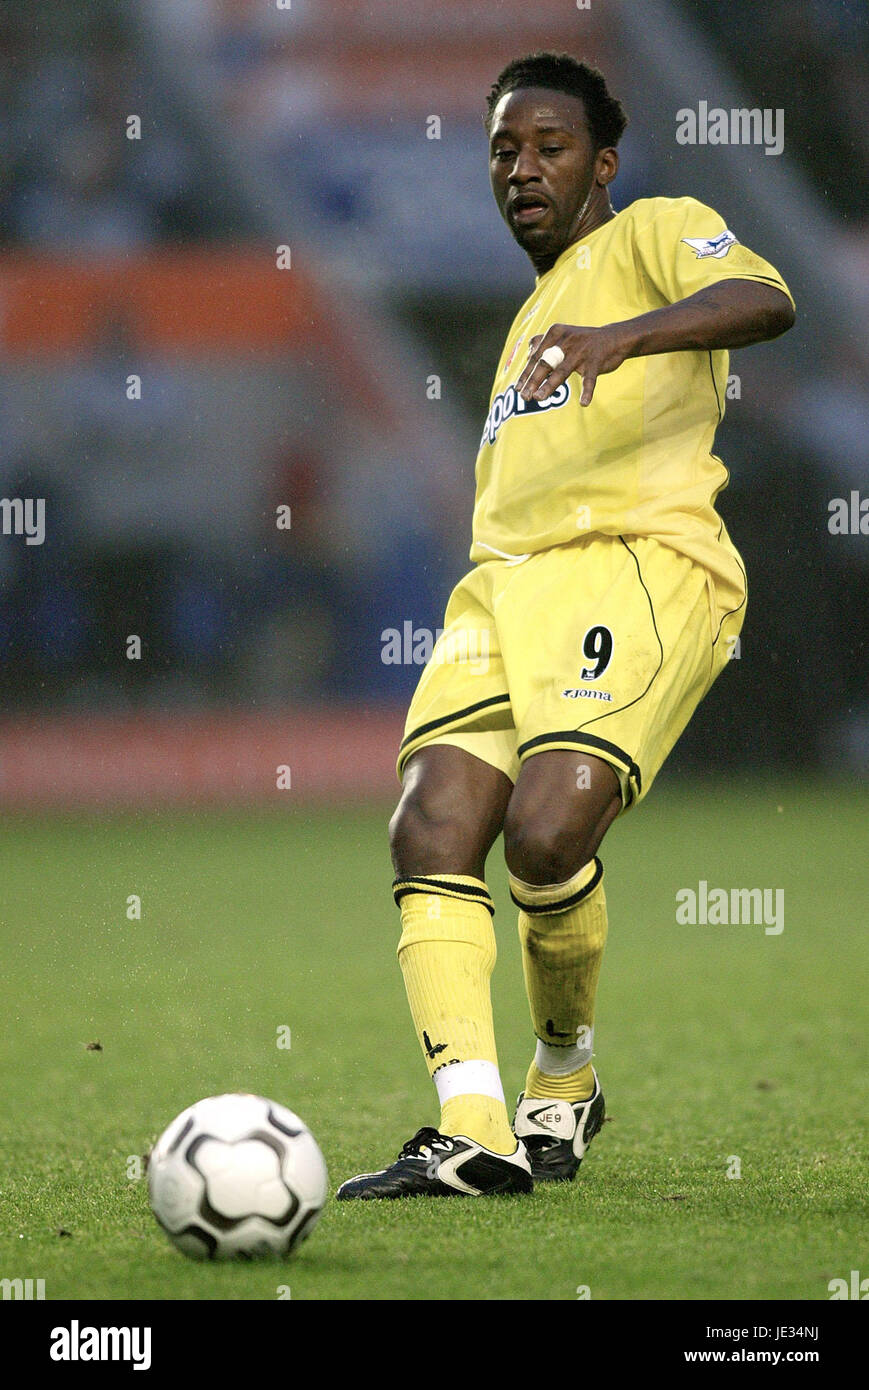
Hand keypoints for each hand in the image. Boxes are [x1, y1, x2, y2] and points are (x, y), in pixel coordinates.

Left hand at [515, 322, 631, 406]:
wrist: (613, 338)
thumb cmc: (582, 341)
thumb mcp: (562, 335)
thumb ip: (544, 342)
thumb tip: (527, 354)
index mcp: (555, 333)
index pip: (536, 356)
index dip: (526, 373)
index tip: (518, 388)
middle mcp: (566, 340)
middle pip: (545, 363)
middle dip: (533, 381)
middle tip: (524, 396)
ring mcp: (582, 351)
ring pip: (562, 371)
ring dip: (549, 386)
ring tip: (539, 398)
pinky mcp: (596, 361)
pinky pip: (590, 379)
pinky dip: (587, 392)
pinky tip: (584, 403)